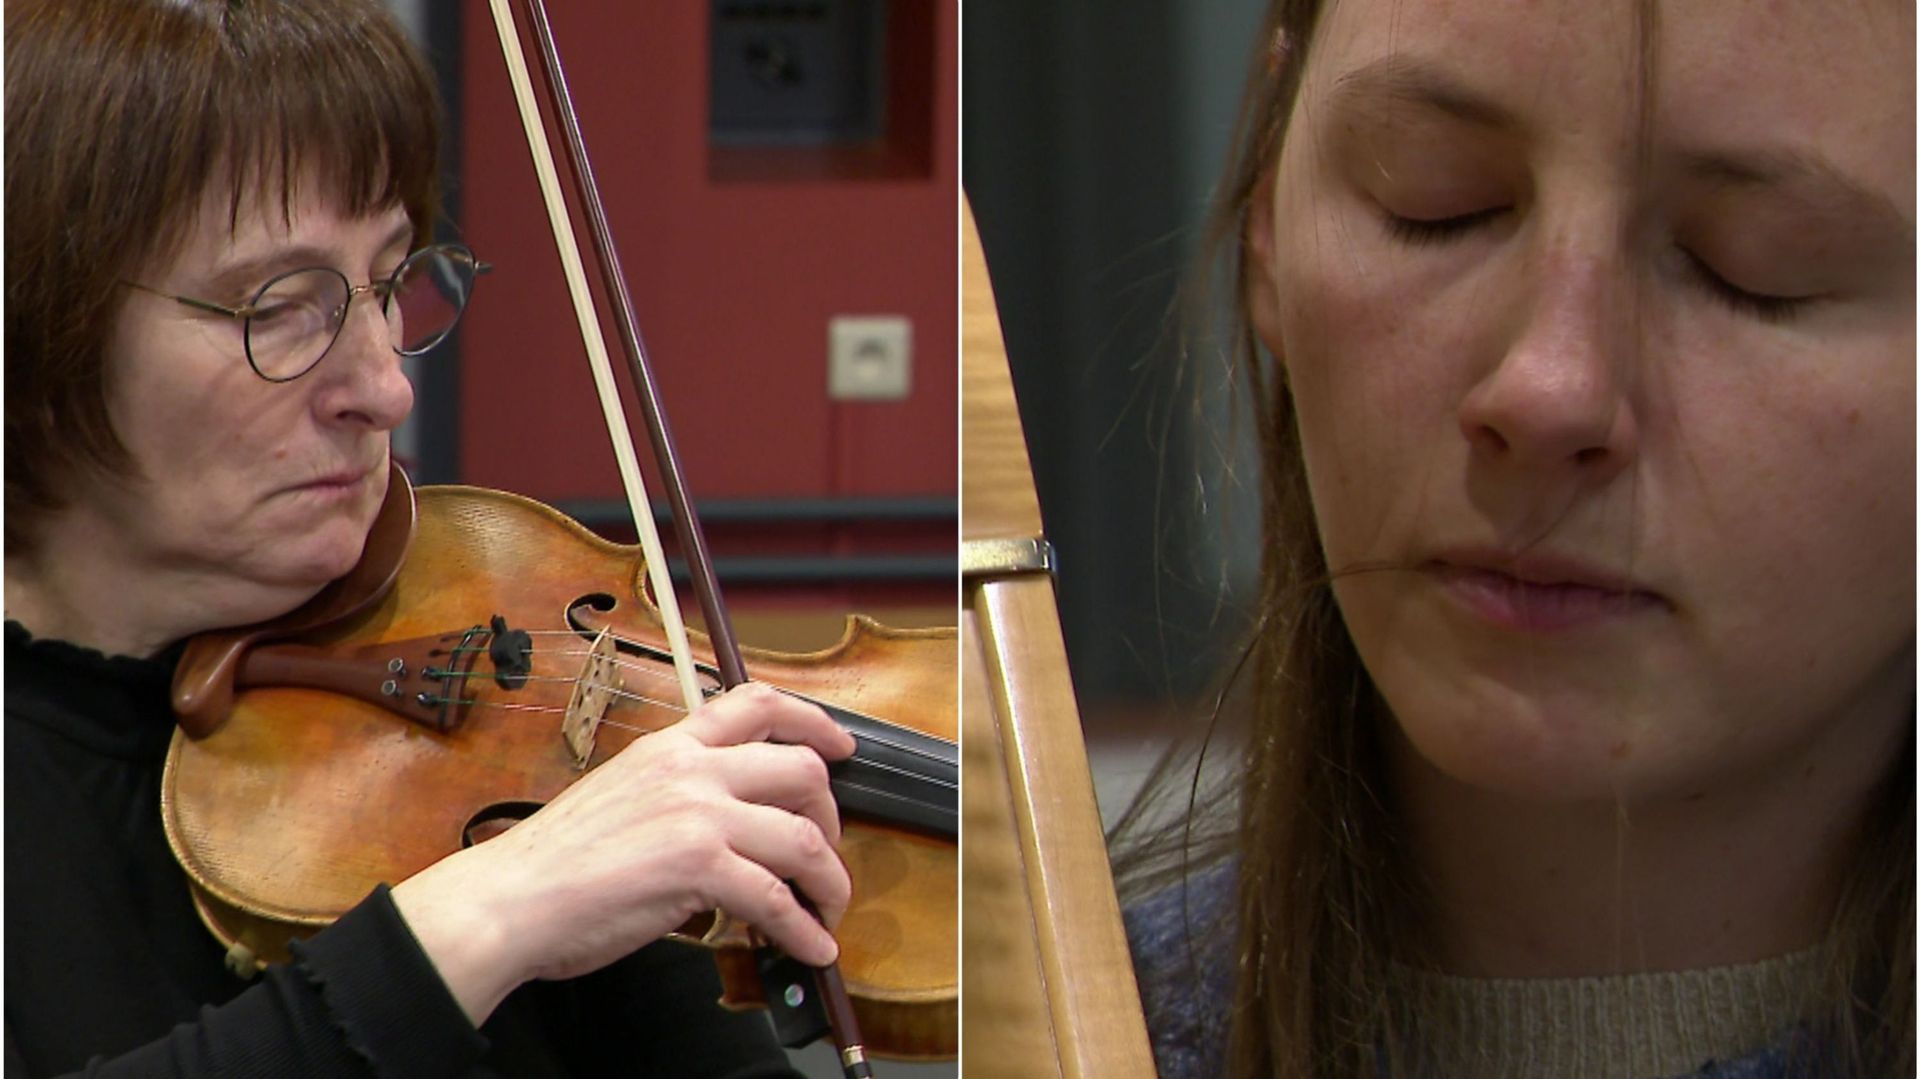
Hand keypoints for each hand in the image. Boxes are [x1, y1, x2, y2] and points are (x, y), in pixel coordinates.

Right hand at [390, 682, 855, 1024]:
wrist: (511, 898)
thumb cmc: (556, 862)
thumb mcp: (622, 794)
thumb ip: (678, 794)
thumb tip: (727, 825)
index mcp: (671, 747)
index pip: (757, 704)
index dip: (814, 722)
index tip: (841, 747)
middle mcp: (691, 770)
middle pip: (802, 771)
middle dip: (831, 818)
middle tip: (826, 853)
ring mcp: (698, 815)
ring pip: (803, 837)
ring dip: (831, 881)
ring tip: (828, 910)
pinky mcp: (698, 866)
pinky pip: (778, 898)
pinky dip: (805, 929)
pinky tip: (810, 946)